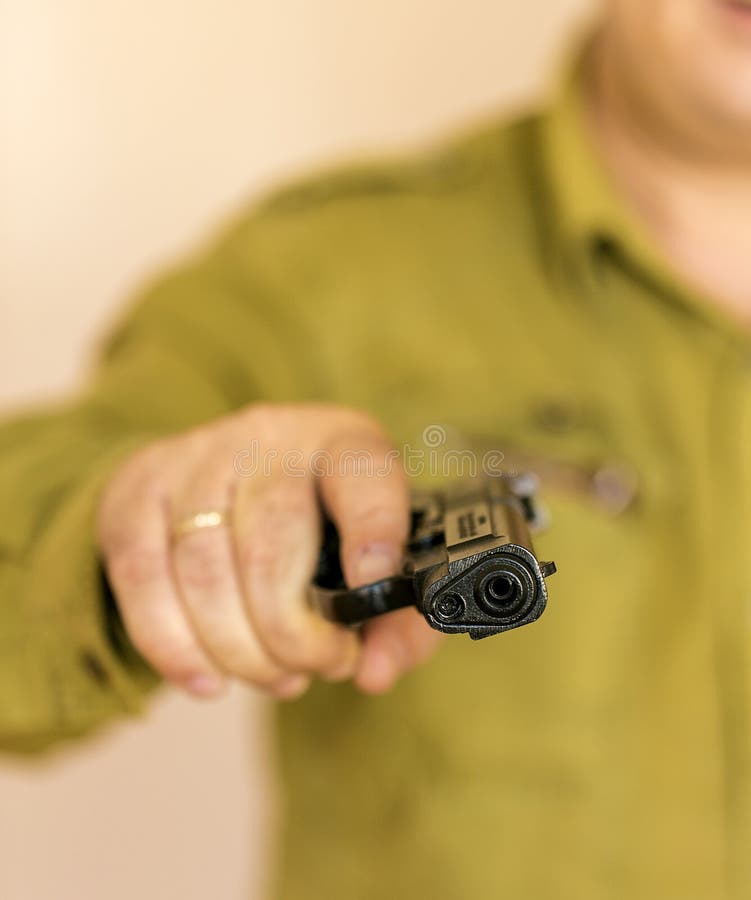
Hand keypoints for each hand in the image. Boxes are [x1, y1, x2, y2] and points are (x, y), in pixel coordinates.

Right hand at [97, 403, 441, 699]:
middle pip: (272, 544)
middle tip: (318, 667)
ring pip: (204, 571)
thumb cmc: (318, 531)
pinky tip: (207, 681)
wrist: (225, 487)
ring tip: (274, 677)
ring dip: (239, 651)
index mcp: (341, 441)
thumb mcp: (375, 560)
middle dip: (293, 632)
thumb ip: (399, 623)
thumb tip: (377, 674)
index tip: (372, 586)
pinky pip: (142, 579)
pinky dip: (174, 647)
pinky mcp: (135, 491)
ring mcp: (194, 459)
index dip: (371, 531)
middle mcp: (267, 438)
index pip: (361, 476)